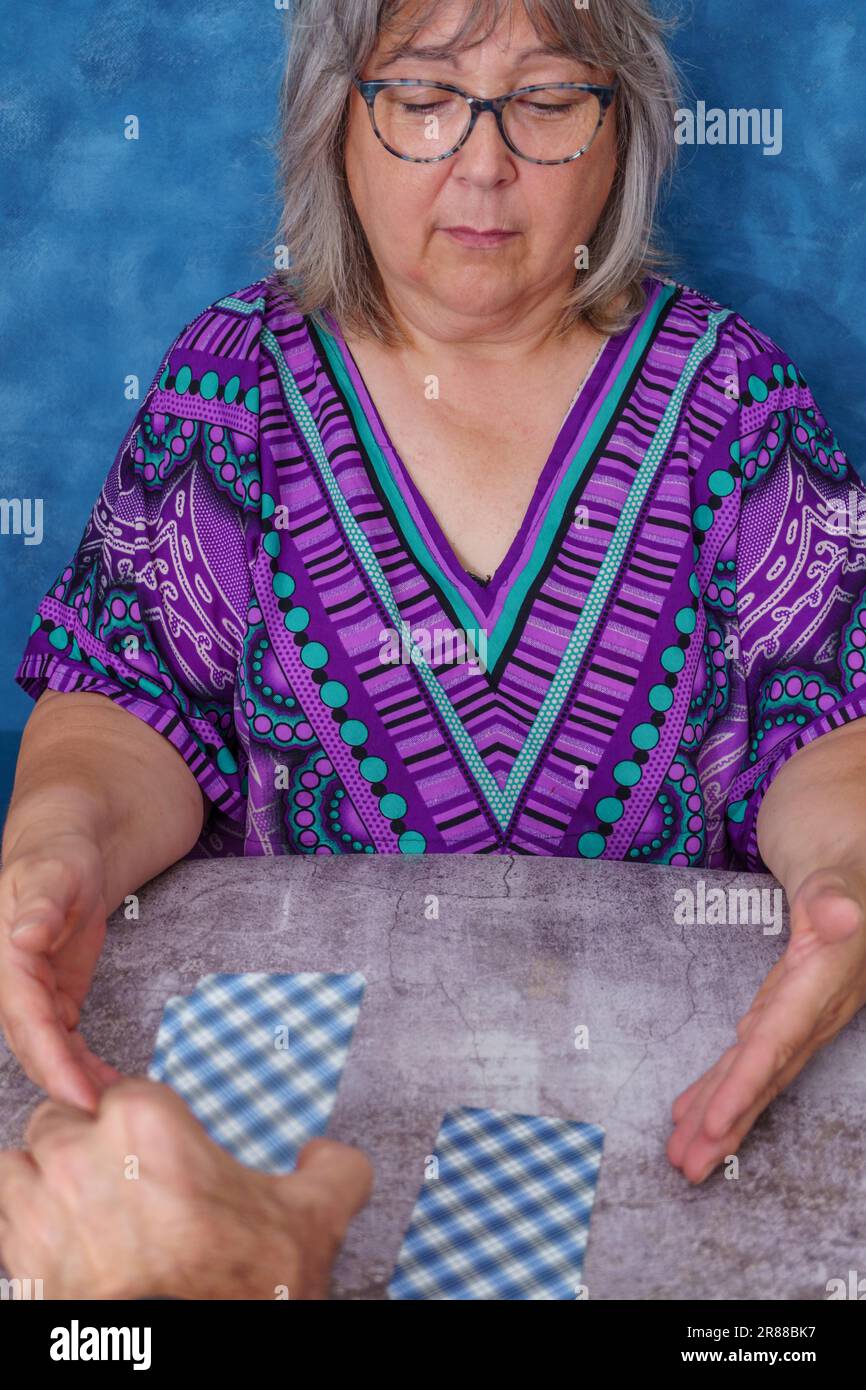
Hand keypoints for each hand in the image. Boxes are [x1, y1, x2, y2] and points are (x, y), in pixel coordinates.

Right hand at [0, 828, 122, 1109]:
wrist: (70, 840)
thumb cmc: (60, 848)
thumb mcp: (56, 868)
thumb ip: (43, 902)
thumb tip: (26, 936)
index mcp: (6, 953)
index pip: (26, 1018)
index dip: (51, 1060)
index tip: (78, 1094)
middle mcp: (12, 979)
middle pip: (33, 1043)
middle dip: (63, 1083)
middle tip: (101, 1117)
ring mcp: (33, 989)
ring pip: (49, 1047)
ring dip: (76, 1080)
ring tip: (112, 1108)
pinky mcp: (55, 993)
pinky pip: (66, 1038)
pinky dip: (84, 1064)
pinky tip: (109, 1085)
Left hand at [0, 1079, 373, 1298]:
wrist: (191, 1360)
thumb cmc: (237, 1296)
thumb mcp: (313, 1220)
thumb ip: (333, 1169)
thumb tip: (328, 1157)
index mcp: (144, 1125)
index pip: (122, 1089)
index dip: (137, 1117)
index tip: (154, 1146)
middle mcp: (80, 1158)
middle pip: (60, 1121)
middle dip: (84, 1144)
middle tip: (124, 1180)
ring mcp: (40, 1214)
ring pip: (17, 1166)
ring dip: (40, 1179)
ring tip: (79, 1205)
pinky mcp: (18, 1267)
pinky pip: (3, 1221)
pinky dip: (22, 1227)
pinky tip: (60, 1244)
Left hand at [667, 865, 865, 1182]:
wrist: (855, 885)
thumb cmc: (847, 880)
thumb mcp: (840, 884)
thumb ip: (836, 900)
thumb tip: (840, 913)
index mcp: (821, 984)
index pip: (779, 1041)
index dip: (749, 1083)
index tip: (717, 1122)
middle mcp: (810, 1014)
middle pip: (763, 1075)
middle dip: (727, 1123)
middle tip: (688, 1165)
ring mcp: (797, 1020)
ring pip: (753, 1076)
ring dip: (718, 1118)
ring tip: (684, 1156)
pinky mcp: (781, 1017)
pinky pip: (750, 1061)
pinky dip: (722, 1089)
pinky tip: (694, 1114)